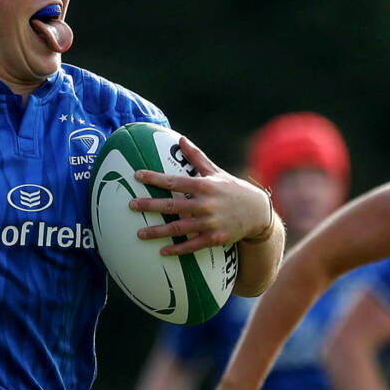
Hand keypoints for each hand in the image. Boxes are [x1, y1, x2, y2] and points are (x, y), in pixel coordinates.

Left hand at [131, 135, 274, 256]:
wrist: (258, 212)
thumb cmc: (233, 189)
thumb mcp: (216, 171)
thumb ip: (196, 157)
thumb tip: (180, 139)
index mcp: (204, 186)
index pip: (174, 181)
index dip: (155, 178)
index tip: (137, 175)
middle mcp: (205, 204)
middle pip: (172, 205)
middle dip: (150, 205)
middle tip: (131, 205)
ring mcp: (210, 223)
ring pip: (179, 228)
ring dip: (158, 231)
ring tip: (139, 234)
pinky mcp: (215, 239)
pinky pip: (192, 245)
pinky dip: (177, 249)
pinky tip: (162, 251)